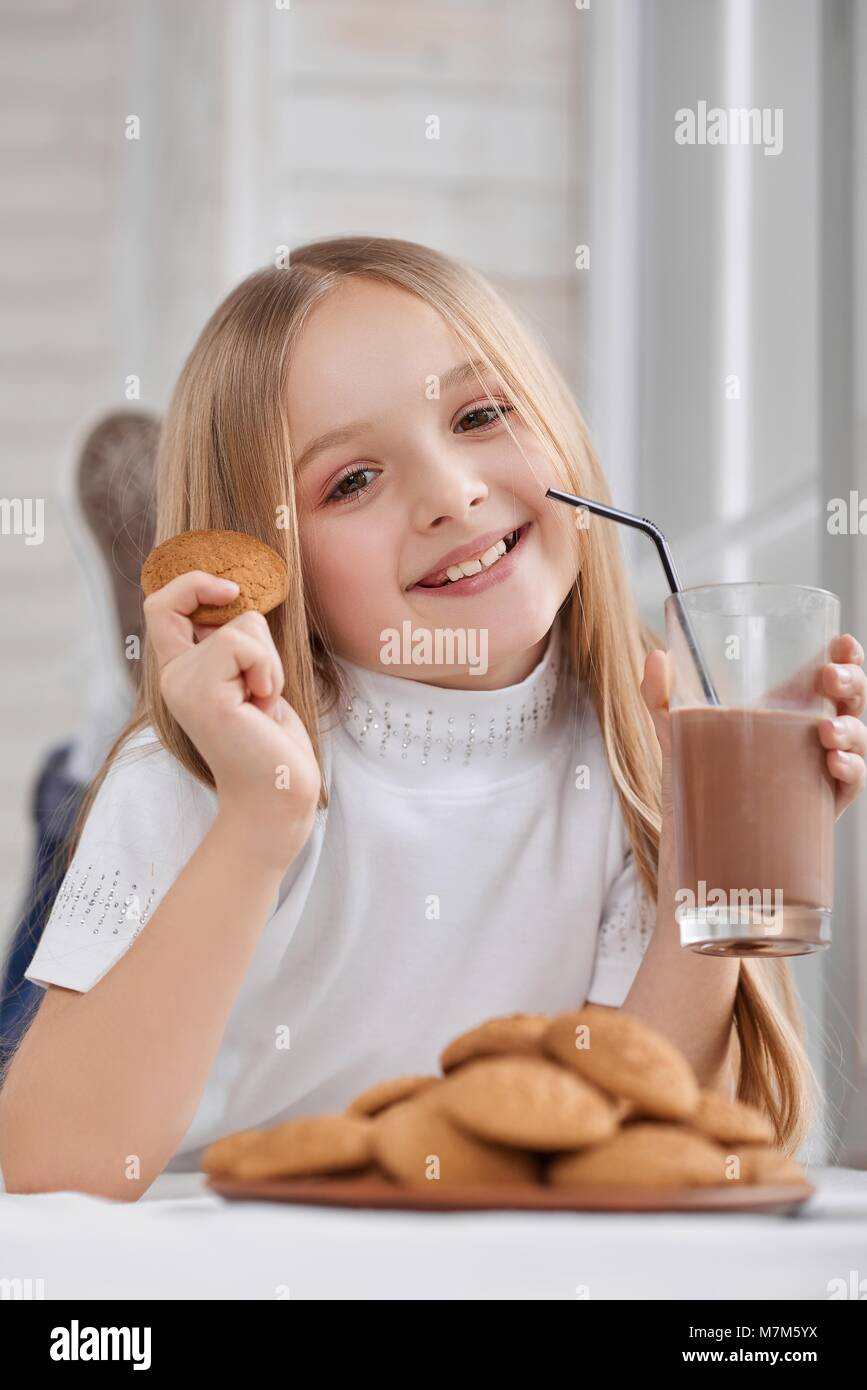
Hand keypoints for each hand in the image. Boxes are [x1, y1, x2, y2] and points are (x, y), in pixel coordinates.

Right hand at [144, 571, 321, 868]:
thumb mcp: (251, 679)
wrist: (275, 798)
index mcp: (180, 671)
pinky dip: (268, 671)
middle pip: (211, 605)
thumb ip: (236, 644)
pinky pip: (245, 645)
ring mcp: (184, 685)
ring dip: (269, 662)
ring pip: (241, 626)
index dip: (192, 583)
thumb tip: (242, 600)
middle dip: (256, 637)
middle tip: (261, 686)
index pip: (162, 604)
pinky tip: (263, 707)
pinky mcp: (205, 695)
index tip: (230, 592)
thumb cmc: (272, 742)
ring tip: (262, 703)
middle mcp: (173, 676)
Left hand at [640, 633, 866, 824]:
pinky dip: (852, 771)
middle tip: (830, 678)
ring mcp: (818, 771)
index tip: (842, 641)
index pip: (828, 674)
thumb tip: (657, 657)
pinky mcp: (818, 807)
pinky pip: (850, 786)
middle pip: (850, 700)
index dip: (846, 656)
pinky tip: (834, 763)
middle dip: (852, 682)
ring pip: (858, 741)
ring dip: (852, 730)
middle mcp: (809, 737)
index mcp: (787, 711)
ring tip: (828, 731)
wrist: (692, 848)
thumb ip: (661, 697)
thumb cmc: (696, 784)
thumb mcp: (676, 735)